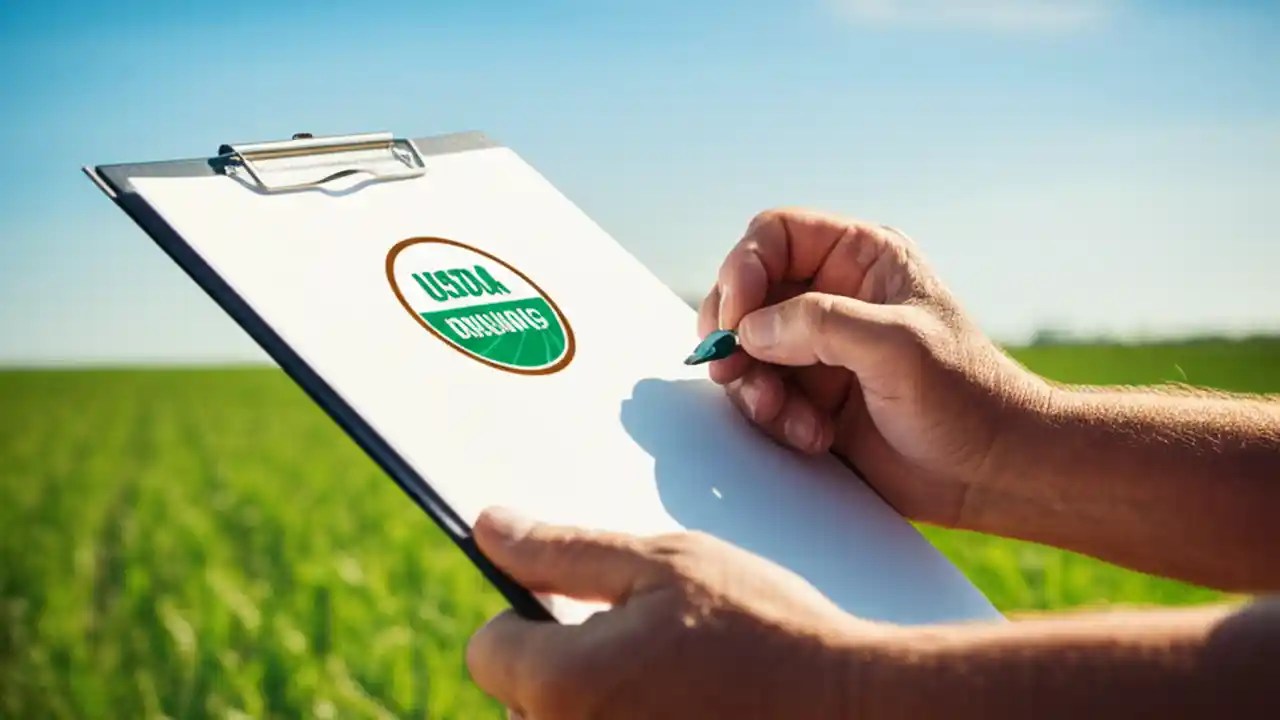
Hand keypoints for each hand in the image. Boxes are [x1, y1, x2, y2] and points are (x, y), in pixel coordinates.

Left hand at [465, 508, 883, 719]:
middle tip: (645, 637)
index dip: (525, 616)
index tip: (577, 604)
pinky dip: (632, 716)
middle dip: (563, 662)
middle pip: (523, 697)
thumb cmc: (763, 627)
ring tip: (672, 672)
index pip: (489, 649)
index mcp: (561, 685)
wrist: (851, 704)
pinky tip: (687, 702)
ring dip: (599, 698)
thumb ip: (563, 550)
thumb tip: (489, 528)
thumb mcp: (662, 564)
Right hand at [698, 209, 1049, 526]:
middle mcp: (833, 297)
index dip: (743, 269)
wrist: (990, 473)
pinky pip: (761, 397)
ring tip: (784, 416)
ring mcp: (818, 350)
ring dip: (752, 386)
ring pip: (745, 351)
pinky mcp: (811, 398)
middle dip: (734, 335)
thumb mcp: (897, 346)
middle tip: (731, 370)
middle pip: (747, 293)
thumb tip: (750, 330)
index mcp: (861, 259)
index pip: (775, 236)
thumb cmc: (966, 397)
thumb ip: (820, 325)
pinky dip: (772, 419)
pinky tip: (812, 437)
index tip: (735, 316)